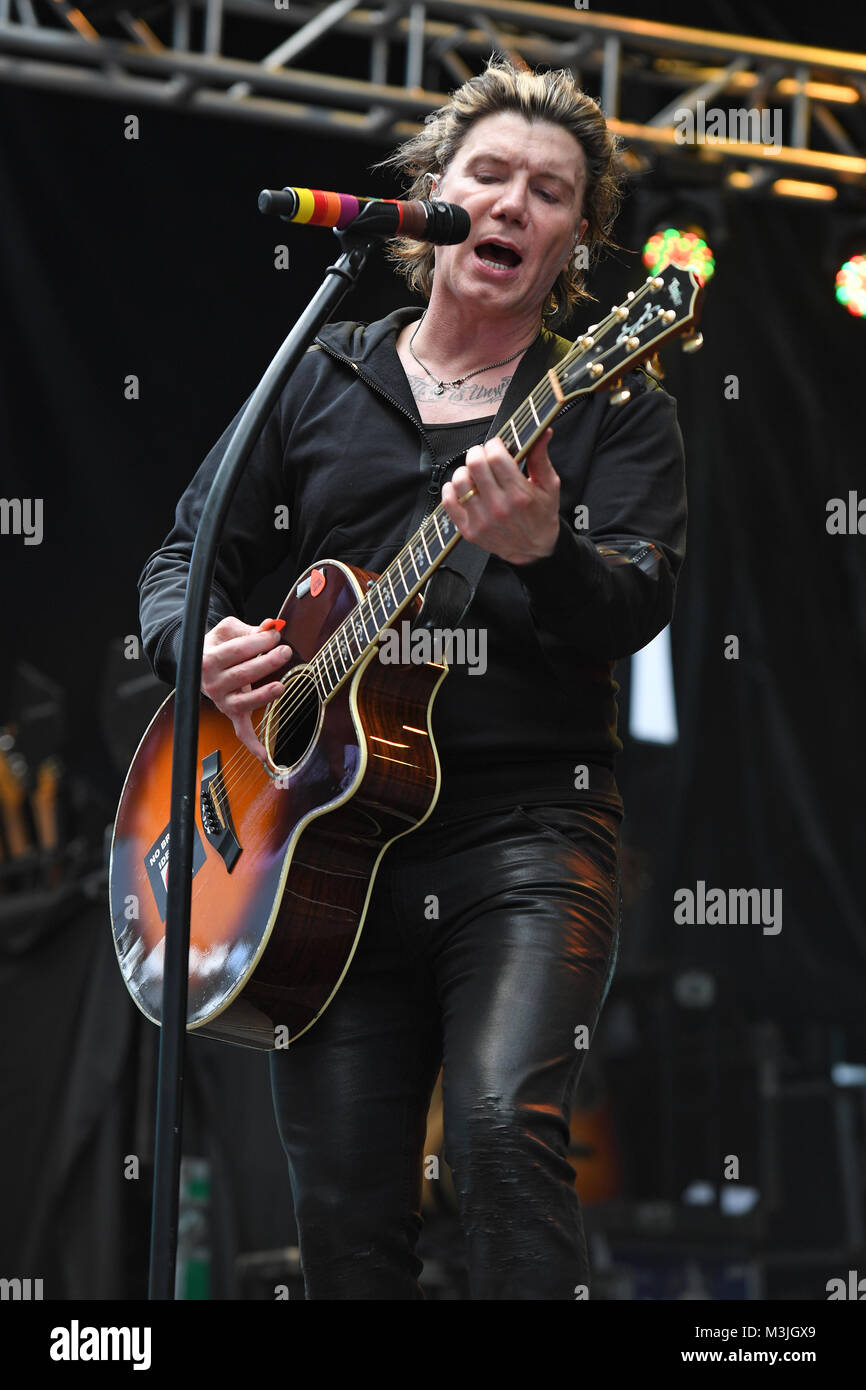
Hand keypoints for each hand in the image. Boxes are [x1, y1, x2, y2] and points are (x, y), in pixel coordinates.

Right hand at [201, 615, 292, 761]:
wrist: (199, 661)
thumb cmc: (218, 644)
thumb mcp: (228, 630)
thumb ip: (249, 629)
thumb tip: (271, 626)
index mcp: (207, 660)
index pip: (237, 651)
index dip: (259, 642)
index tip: (275, 635)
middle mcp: (211, 684)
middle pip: (242, 675)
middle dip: (267, 662)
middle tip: (285, 651)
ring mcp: (221, 701)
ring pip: (244, 702)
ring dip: (264, 695)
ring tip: (281, 686)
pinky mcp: (231, 712)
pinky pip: (240, 730)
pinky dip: (252, 744)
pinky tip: (265, 755)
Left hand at [440, 427, 560, 564]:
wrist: (534, 550)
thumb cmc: (542, 516)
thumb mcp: (549, 486)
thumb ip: (541, 458)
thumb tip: (543, 432)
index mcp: (520, 494)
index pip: (496, 456)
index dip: (495, 444)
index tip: (498, 446)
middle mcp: (499, 507)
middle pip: (475, 464)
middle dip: (478, 453)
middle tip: (484, 456)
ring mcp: (481, 520)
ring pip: (459, 481)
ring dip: (465, 471)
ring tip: (475, 473)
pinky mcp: (469, 530)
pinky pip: (448, 502)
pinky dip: (452, 489)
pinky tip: (464, 487)